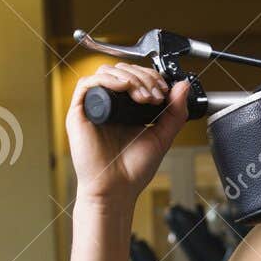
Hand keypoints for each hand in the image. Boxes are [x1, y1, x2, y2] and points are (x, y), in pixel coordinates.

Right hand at [67, 62, 191, 204]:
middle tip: (155, 95)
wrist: (116, 190)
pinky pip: (86, 84)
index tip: (164, 90)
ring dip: (129, 77)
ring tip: (144, 97)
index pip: (135, 76)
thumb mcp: (162, 136)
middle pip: (121, 70)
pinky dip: (107, 80)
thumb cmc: (133, 169)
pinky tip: (124, 88)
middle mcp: (109, 104)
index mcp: (126, 108)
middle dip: (143, 77)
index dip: (150, 76)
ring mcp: (93, 107)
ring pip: (105, 72)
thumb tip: (182, 85)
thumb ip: (175, 112)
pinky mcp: (79, 113)